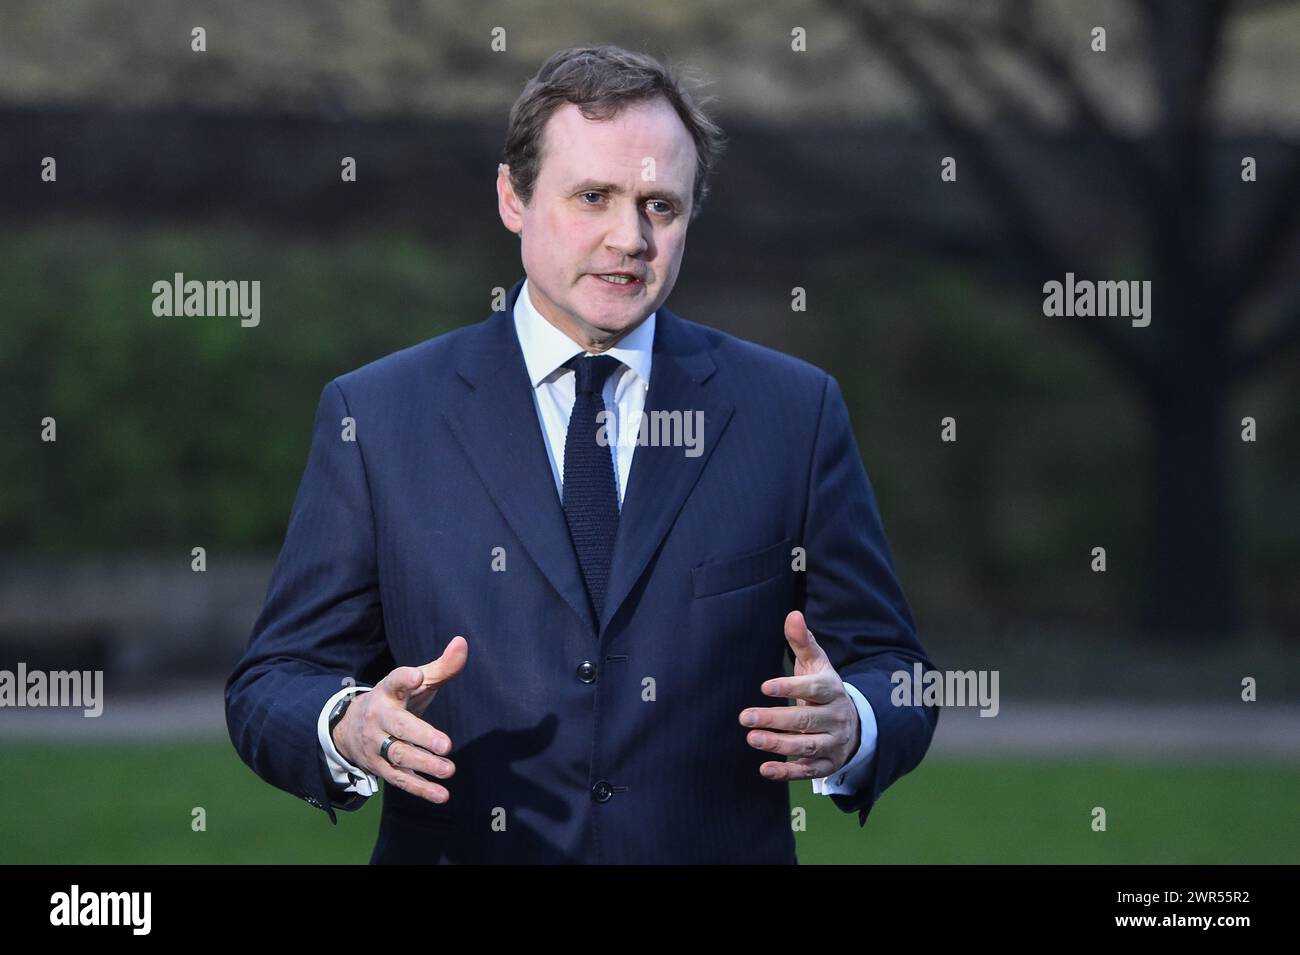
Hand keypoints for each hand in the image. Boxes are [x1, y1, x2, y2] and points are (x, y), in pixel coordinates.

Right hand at [332, 635, 467, 803]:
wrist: (349, 727)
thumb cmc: (396, 700)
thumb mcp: (415, 682)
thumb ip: (441, 666)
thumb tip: (462, 642)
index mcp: (388, 692)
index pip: (394, 682)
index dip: (404, 678)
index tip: (416, 675)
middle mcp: (379, 717)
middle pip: (399, 727)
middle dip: (421, 736)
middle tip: (445, 745)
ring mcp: (376, 744)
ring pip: (397, 755)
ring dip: (423, 765)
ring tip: (448, 770)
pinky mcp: (379, 767)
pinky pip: (399, 779)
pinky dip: (420, 788)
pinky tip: (441, 795)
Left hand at [738, 611, 860, 780]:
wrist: (854, 724)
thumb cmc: (824, 689)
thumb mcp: (817, 664)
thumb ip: (803, 642)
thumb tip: (793, 614)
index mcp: (832, 690)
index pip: (814, 688)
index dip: (791, 687)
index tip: (764, 687)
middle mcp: (836, 717)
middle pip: (806, 719)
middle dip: (776, 719)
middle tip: (745, 717)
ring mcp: (833, 742)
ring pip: (807, 745)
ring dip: (779, 744)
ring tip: (752, 738)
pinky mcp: (827, 764)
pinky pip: (808, 770)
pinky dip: (788, 772)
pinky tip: (765, 769)